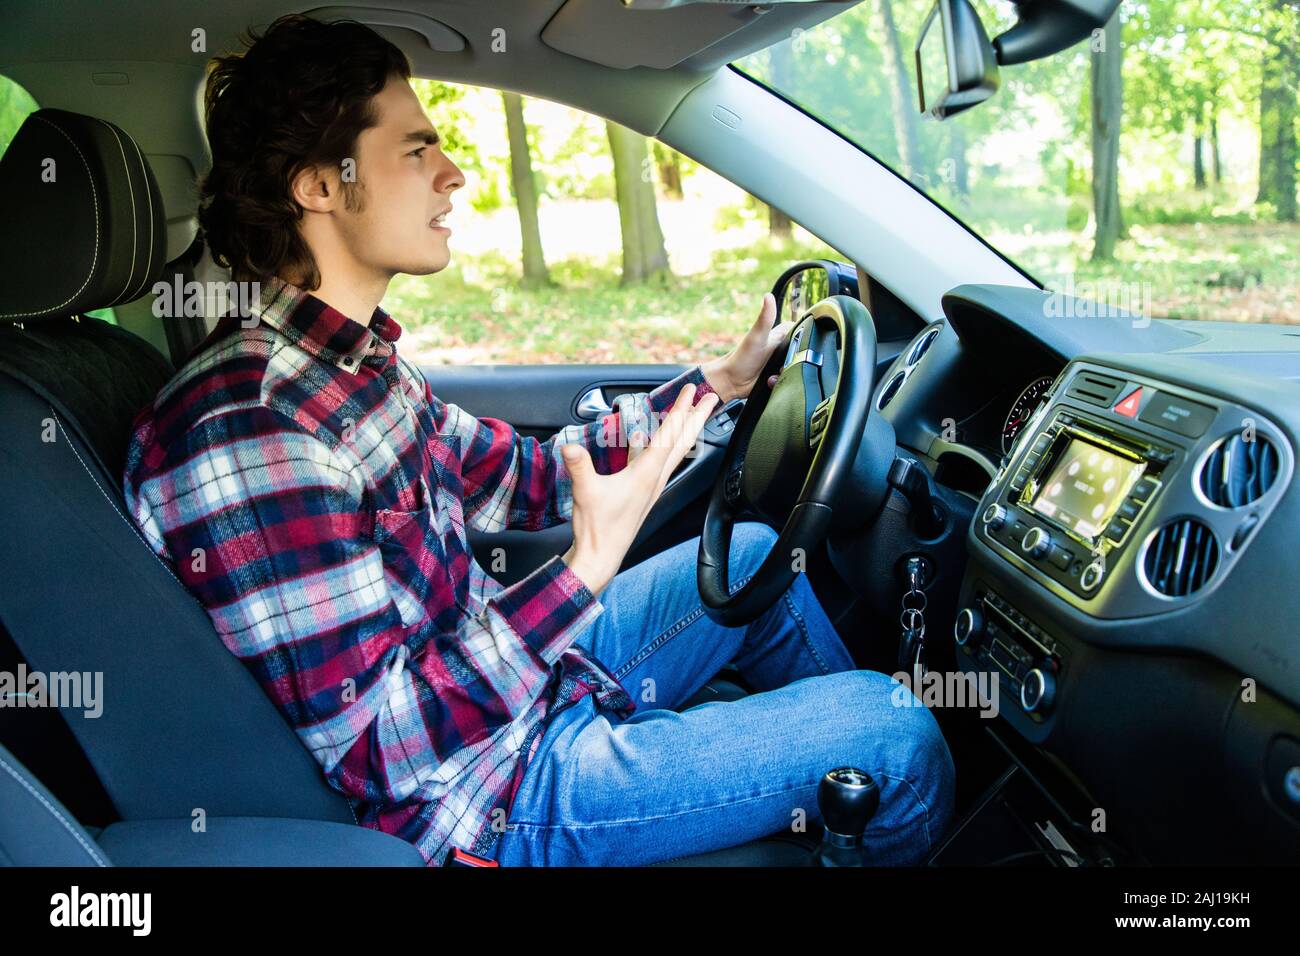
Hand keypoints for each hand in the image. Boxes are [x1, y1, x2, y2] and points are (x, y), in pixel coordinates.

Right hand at [560, 383, 719, 595]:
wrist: (600, 555)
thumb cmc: (597, 528)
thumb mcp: (586, 492)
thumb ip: (579, 466)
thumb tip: (570, 446)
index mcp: (646, 474)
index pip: (669, 435)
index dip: (679, 410)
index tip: (690, 391)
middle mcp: (654, 478)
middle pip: (683, 441)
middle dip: (696, 417)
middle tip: (711, 398)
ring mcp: (649, 486)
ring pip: (672, 451)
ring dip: (681, 430)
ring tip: (686, 414)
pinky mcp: (640, 492)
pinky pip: (651, 461)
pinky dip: (651, 445)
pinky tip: (638, 437)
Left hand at [701, 293, 793, 400]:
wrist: (731, 382)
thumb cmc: (741, 357)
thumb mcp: (756, 337)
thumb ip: (765, 318)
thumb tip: (768, 296)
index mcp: (778, 335)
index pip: (800, 329)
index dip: (805, 335)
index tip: (802, 344)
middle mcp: (780, 348)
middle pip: (801, 351)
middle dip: (798, 361)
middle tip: (785, 365)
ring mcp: (778, 363)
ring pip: (796, 367)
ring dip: (789, 373)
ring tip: (776, 374)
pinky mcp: (777, 376)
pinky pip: (788, 379)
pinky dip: (782, 382)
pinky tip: (772, 381)